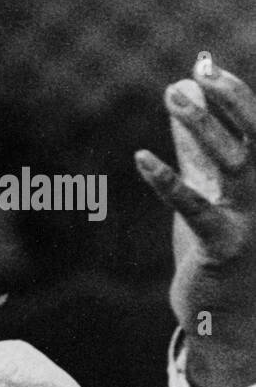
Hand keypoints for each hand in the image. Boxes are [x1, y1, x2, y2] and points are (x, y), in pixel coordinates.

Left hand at [135, 53, 255, 386]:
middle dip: (229, 101)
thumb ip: (194, 150)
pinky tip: (142, 159)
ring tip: (175, 98)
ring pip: (233, 163)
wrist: (233, 320)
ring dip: (204, 128)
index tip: (203, 65)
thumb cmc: (223, 251)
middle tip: (199, 73)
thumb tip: (179, 93)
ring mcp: (254, 219)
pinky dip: (170, 183)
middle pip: (255, 137)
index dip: (232, 94)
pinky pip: (198, 209)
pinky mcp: (227, 246)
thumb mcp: (209, 194)